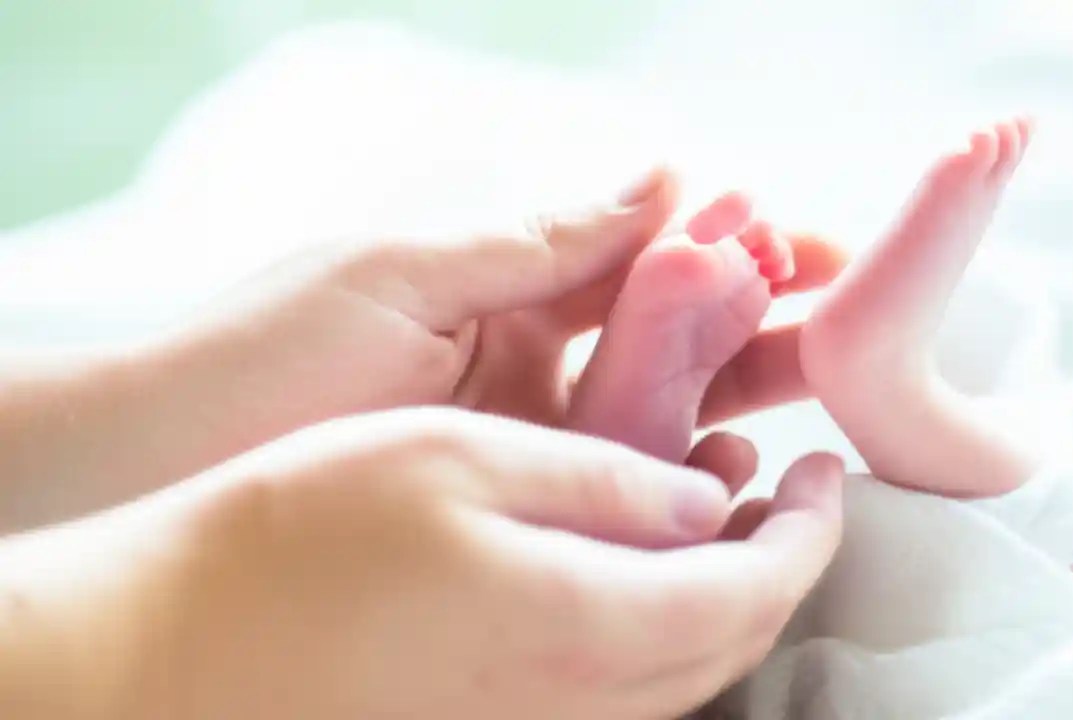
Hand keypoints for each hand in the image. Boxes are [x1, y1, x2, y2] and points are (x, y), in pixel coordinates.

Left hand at [0, 169, 846, 530]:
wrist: (151, 477)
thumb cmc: (254, 360)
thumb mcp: (401, 274)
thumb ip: (539, 239)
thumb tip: (666, 177)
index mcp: (511, 281)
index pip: (654, 253)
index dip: (743, 249)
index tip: (821, 252)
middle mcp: (536, 358)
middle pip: (682, 333)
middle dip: (772, 322)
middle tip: (863, 329)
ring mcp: (531, 436)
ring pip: (666, 412)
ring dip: (742, 402)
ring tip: (813, 408)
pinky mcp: (518, 508)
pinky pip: (617, 493)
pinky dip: (681, 483)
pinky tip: (729, 478)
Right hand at [0, 408, 844, 719]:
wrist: (168, 649)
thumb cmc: (302, 533)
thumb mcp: (459, 455)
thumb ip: (600, 480)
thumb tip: (702, 494)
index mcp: (585, 623)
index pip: (752, 590)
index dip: (809, 532)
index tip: (828, 470)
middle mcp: (576, 698)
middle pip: (731, 646)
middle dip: (784, 566)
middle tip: (793, 485)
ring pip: (682, 676)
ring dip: (726, 596)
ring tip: (726, 507)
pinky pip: (618, 689)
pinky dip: (660, 627)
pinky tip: (637, 563)